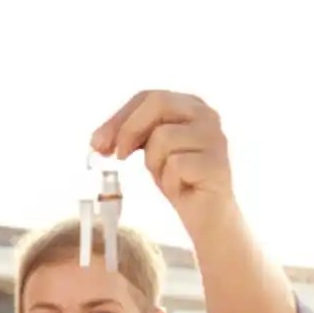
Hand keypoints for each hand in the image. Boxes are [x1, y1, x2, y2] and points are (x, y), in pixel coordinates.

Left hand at [90, 90, 232, 219]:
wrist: (207, 215)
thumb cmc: (178, 179)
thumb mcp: (150, 149)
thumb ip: (131, 134)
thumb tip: (97, 141)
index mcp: (190, 105)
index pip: (148, 97)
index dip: (119, 117)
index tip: (97, 142)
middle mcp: (206, 115)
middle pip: (158, 103)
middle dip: (129, 129)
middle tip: (117, 156)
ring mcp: (214, 137)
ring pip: (163, 136)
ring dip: (154, 164)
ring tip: (168, 177)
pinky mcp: (216, 163)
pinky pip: (175, 164)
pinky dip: (169, 182)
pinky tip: (181, 189)